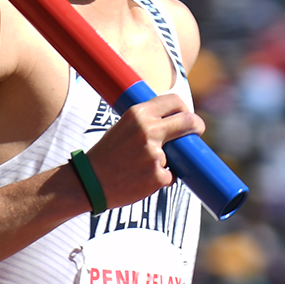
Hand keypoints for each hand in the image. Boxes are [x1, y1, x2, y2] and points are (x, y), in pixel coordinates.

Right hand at [85, 93, 203, 208]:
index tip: (188, 118)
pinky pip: (171, 176)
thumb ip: (148, 122)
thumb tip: (178, 121)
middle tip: (196, 133)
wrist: (88, 182)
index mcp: (138, 114)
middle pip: (188, 121)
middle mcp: (147, 130)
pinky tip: (141, 180)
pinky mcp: (157, 176)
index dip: (186, 109)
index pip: (175, 101)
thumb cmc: (107, 155)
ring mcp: (154, 154)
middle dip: (197, 127)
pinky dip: (161, 179)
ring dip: (169, 161)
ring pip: (178, 154)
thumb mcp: (124, 127)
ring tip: (142, 167)